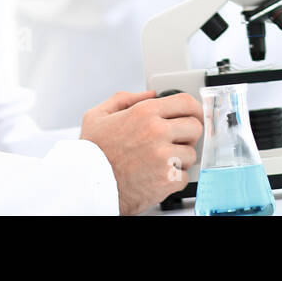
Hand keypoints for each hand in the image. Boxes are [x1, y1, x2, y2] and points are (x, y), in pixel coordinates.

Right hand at [79, 90, 202, 214]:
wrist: (86, 187)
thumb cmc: (91, 154)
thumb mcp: (98, 115)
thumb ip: (125, 99)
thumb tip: (151, 94)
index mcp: (145, 112)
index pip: (186, 103)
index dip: (193, 109)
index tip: (194, 115)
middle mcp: (157, 132)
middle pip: (195, 127)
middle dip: (188, 135)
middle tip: (176, 141)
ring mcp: (164, 157)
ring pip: (191, 154)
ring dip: (179, 159)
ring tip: (159, 162)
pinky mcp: (167, 179)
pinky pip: (184, 176)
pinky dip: (174, 179)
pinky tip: (156, 177)